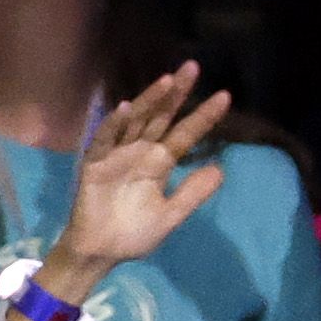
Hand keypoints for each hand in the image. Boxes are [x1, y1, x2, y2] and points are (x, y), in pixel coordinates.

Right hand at [43, 63, 233, 293]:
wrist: (100, 253)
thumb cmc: (133, 234)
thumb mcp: (169, 215)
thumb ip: (193, 194)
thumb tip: (221, 170)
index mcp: (159, 163)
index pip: (185, 134)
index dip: (203, 117)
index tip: (225, 97)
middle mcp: (140, 151)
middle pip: (161, 117)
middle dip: (176, 93)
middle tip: (193, 67)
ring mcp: (117, 153)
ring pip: (136, 121)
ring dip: (149, 100)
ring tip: (167, 81)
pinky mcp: (95, 162)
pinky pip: (105, 138)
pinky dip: (114, 124)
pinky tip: (126, 108)